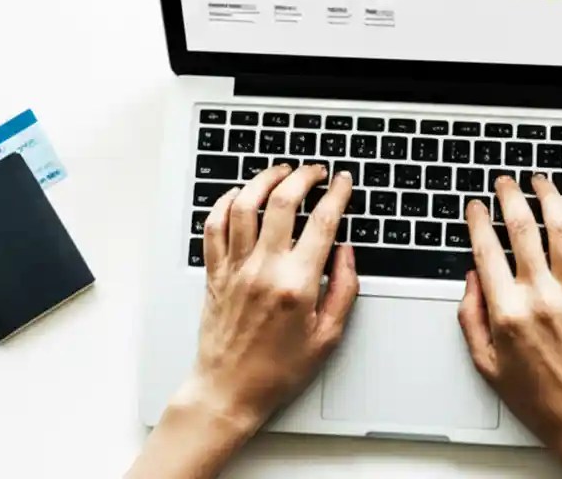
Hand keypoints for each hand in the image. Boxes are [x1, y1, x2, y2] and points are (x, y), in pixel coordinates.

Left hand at [128, 164, 357, 478]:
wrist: (229, 391)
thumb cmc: (278, 371)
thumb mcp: (329, 336)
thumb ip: (344, 289)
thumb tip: (347, 252)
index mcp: (297, 284)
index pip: (322, 223)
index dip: (338, 194)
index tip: (344, 181)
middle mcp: (264, 269)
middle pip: (283, 202)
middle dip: (303, 176)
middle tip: (315, 171)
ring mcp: (235, 269)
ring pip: (246, 205)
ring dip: (265, 180)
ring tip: (281, 172)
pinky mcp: (214, 274)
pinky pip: (214, 226)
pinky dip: (226, 203)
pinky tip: (239, 195)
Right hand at [457, 174, 561, 478]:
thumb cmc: (537, 396)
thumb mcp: (485, 363)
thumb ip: (470, 317)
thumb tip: (471, 278)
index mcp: (507, 312)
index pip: (486, 249)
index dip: (478, 220)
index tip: (475, 206)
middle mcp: (540, 296)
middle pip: (523, 228)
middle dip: (510, 196)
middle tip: (504, 183)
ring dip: (550, 197)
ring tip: (541, 182)